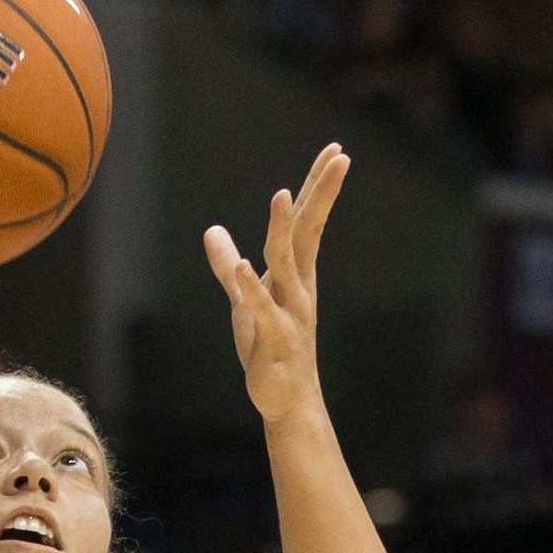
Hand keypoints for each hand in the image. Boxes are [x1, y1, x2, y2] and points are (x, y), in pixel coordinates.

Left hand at [204, 145, 349, 426]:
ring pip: (286, 264)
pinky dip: (251, 289)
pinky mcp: (273, 339)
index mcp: (295, 274)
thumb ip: (227, 265)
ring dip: (283, 230)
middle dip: (322, 193)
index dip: (319, 187)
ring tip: (282, 196)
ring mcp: (289, 311)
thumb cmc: (269, 348)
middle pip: (310, 231)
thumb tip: (212, 231)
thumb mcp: (243, 301)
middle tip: (340, 157)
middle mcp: (298, 286)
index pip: (310, 222)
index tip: (336, 152)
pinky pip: (262, 310)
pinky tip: (244, 267)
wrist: (286, 400)